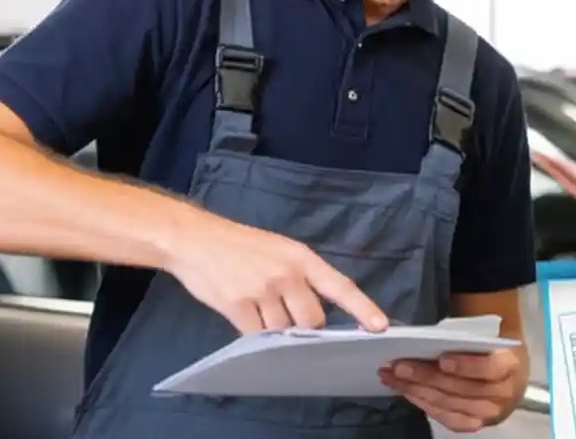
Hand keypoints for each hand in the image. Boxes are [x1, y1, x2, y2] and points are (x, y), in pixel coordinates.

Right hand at [164, 208, 387, 333]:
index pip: (340, 286)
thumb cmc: (240, 246)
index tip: (380, 327)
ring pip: (284, 332)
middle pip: (313, 320)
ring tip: (257, 307)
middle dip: (306, 328)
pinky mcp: (238, 305)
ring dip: (275, 332)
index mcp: (301, 258)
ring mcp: (262, 290)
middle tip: (285, 314)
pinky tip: (243, 315)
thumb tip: (318, 316)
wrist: (195, 239)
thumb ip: (300, 278)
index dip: (362, 308)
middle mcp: (287, 273)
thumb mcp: (279, 251)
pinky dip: (254, 335)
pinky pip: (256, 336)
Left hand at [379, 349, 521, 431]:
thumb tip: (425, 339)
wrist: (512, 373)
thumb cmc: (492, 348)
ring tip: (393, 377)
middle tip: (398, 365)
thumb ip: (465, 339)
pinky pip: (448, 419)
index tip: (442, 359)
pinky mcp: (477, 424)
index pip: (489, 367)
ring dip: (417, 390)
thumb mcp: (487, 336)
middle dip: (425, 376)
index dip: (466, 365)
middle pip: (461, 388)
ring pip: (449, 404)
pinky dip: (425, 405)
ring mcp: (490, 413)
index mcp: (510, 365)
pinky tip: (408, 392)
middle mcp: (503, 394)